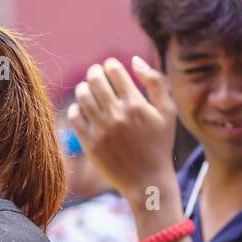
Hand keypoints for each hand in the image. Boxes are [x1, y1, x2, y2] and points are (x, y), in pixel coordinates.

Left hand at [68, 56, 177, 205]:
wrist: (147, 181)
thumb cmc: (159, 144)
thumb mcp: (167, 112)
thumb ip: (155, 82)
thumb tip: (135, 60)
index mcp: (136, 104)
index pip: (114, 71)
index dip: (109, 65)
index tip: (110, 67)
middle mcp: (117, 115)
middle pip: (95, 80)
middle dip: (94, 72)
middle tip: (95, 74)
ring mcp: (101, 130)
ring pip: (82, 96)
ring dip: (83, 87)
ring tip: (87, 88)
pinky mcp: (89, 143)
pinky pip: (74, 117)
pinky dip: (76, 108)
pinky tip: (82, 109)